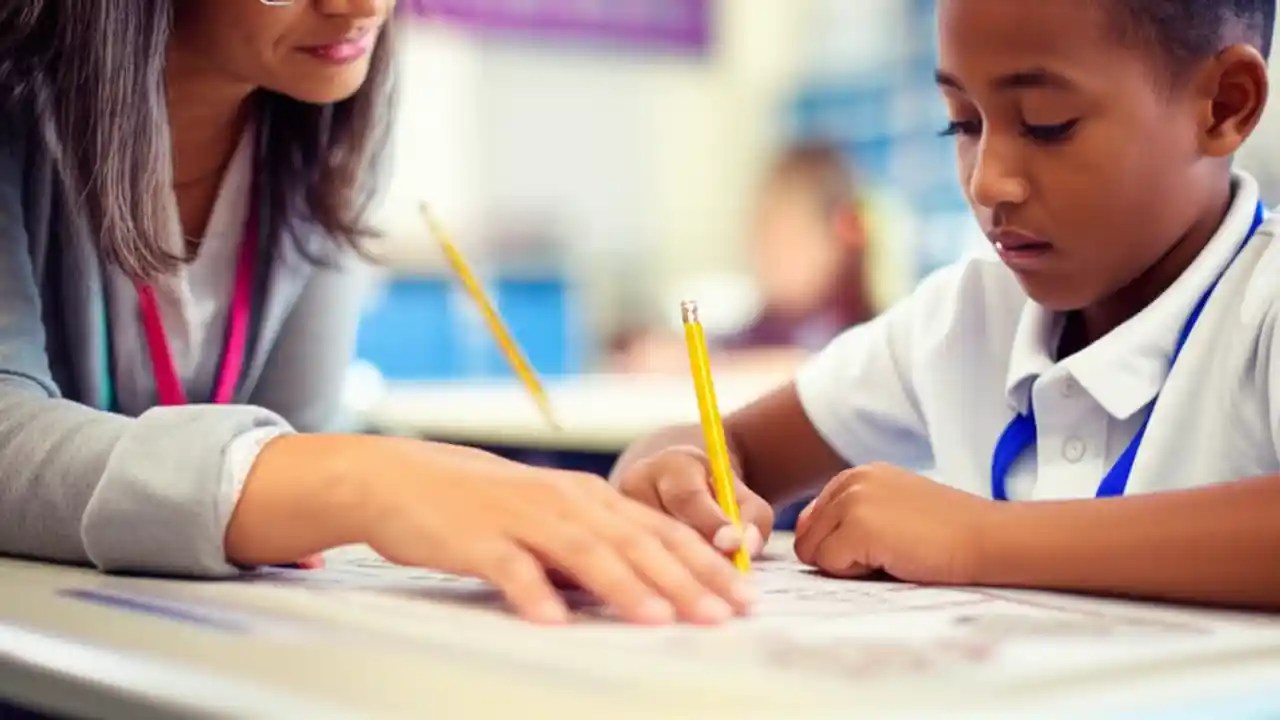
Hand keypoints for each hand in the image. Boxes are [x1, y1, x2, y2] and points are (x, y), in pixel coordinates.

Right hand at [361, 442, 753, 625]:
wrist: (399, 477)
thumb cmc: (481, 505)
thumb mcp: (549, 518)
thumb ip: (593, 549)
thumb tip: (643, 588)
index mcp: (589, 498)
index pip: (661, 531)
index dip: (706, 564)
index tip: (744, 597)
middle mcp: (566, 502)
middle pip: (636, 542)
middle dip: (685, 580)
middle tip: (724, 616)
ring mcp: (521, 518)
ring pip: (585, 552)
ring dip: (625, 587)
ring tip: (659, 620)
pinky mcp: (476, 538)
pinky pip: (510, 567)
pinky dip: (534, 593)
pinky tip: (554, 621)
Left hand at [794, 464, 994, 584]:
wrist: (987, 538)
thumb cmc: (944, 534)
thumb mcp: (889, 511)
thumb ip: (845, 517)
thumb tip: (802, 534)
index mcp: (855, 475)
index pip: (812, 522)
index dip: (841, 545)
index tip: (884, 541)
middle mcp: (850, 480)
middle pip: (807, 539)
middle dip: (841, 555)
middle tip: (890, 549)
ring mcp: (852, 500)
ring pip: (814, 553)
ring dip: (848, 564)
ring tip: (892, 552)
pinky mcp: (858, 526)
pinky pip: (829, 566)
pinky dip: (858, 573)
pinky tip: (894, 558)